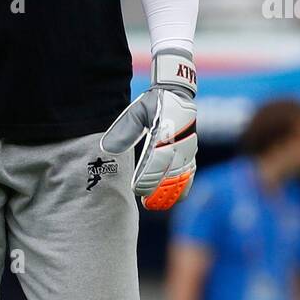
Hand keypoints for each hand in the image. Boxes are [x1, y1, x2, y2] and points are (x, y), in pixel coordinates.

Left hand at [101, 50, 196, 210]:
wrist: (177, 93)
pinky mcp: (192, 153)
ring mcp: (188, 148)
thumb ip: (123, 131)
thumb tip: (106, 149)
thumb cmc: (152, 104)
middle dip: (158, 189)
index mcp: (164, 131)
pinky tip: (173, 200)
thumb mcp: (135, 112)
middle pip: (170, 171)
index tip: (137, 189)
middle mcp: (179, 142)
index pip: (156, 158)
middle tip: (145, 204)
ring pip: (182, 175)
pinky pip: (190, 174)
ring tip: (157, 205)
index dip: (147, 176)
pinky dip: (183, 188)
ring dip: (171, 192)